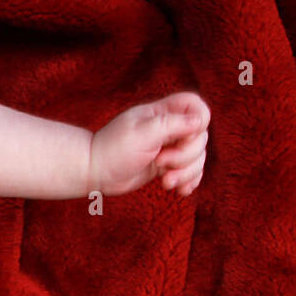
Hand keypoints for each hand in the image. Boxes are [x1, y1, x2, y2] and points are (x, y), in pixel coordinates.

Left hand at [87, 92, 209, 196]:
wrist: (95, 172)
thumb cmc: (113, 150)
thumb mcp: (143, 133)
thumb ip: (172, 124)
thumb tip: (200, 121)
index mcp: (161, 113)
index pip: (195, 105)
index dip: (199, 121)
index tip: (184, 137)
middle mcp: (168, 128)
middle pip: (200, 138)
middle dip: (185, 156)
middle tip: (159, 161)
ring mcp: (169, 147)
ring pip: (198, 158)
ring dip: (186, 173)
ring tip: (165, 181)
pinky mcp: (167, 166)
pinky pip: (192, 172)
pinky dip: (189, 181)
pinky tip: (179, 190)